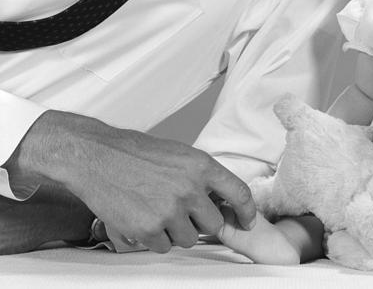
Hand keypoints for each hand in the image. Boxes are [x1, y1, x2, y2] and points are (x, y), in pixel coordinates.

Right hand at [7, 110, 256, 252]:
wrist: (97, 157)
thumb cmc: (136, 153)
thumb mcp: (179, 154)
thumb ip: (202, 175)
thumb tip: (220, 198)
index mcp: (201, 166)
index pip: (238, 193)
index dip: (247, 211)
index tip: (247, 220)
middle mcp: (190, 189)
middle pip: (214, 223)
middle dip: (202, 222)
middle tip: (184, 214)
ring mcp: (169, 211)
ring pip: (189, 238)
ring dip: (178, 232)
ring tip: (159, 213)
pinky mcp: (148, 229)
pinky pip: (163, 247)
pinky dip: (156, 240)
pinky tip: (144, 220)